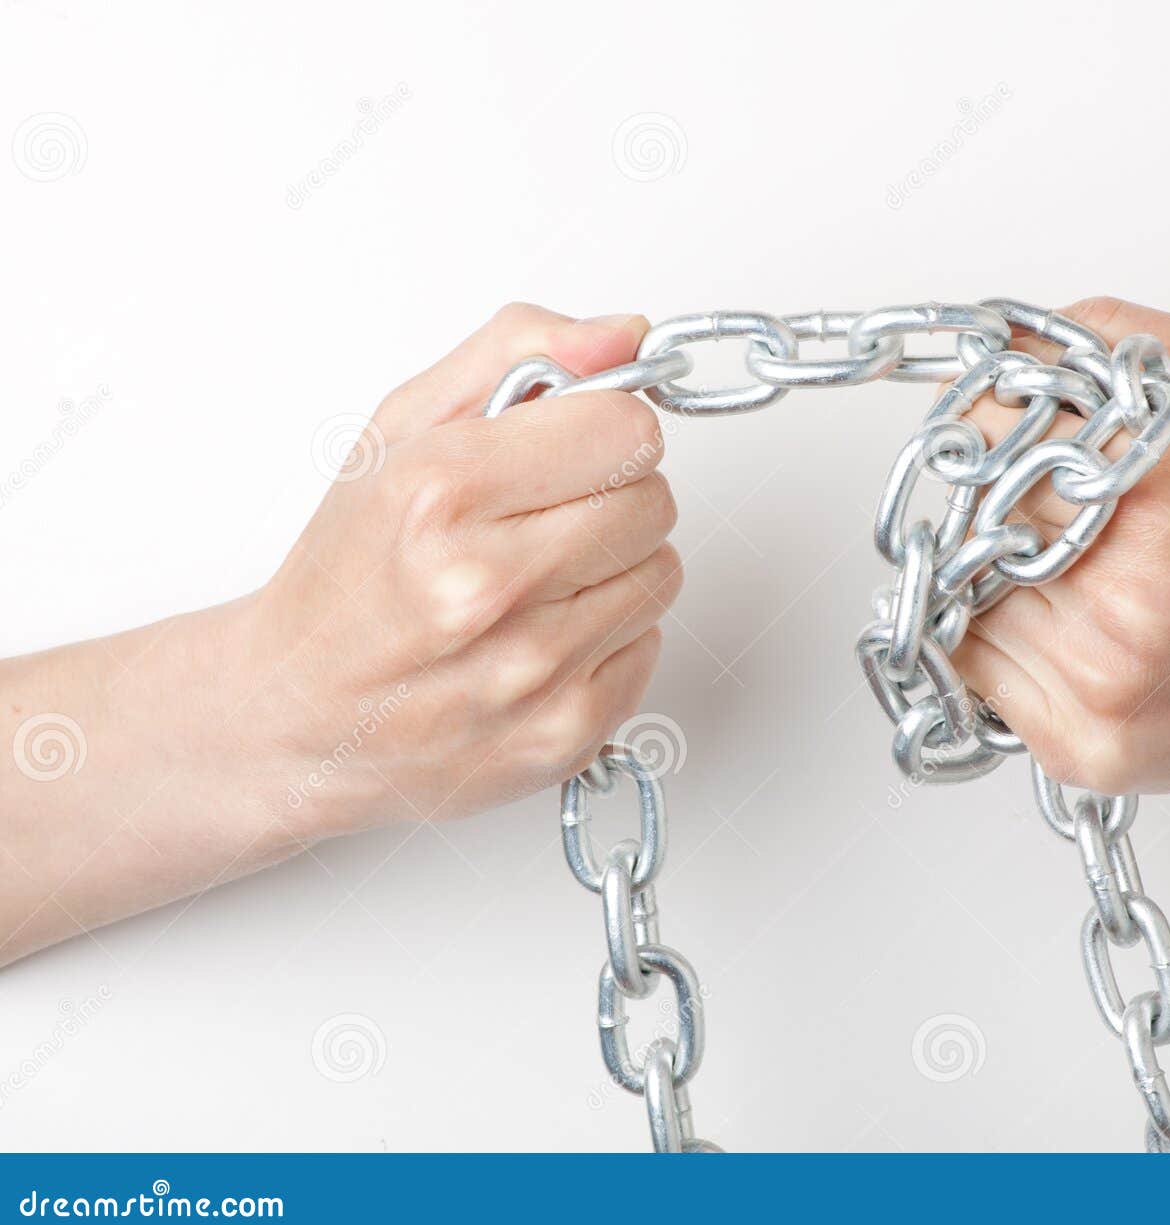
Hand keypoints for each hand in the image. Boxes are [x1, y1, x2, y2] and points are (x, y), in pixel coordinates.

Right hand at [0, 304, 679, 963]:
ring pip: (662, 573)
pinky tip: (539, 636)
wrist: (294, 716)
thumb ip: (518, 354)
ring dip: (613, 567)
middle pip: (654, 500)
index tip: (567, 445)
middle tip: (540, 517)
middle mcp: (486, 584)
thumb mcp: (401, 430)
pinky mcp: (562, 732)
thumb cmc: (348, 574)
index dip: (602, 429)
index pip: (626, 429)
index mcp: (439, 492)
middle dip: (609, 495)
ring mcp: (529, 668)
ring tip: (536, 579)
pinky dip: (609, 636)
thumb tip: (628, 335)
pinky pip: (649, 645)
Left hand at [953, 296, 1169, 795]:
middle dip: (989, 498)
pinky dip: (997, 636)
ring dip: (991, 573)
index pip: (993, 442)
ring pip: (966, 600)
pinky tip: (1061, 622)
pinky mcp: (1077, 747)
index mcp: (1163, 509)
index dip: (984, 421)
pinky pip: (976, 669)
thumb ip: (1131, 336)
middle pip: (973, 524)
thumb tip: (1013, 336)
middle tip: (1029, 495)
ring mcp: (1097, 689)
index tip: (995, 421)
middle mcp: (1126, 608)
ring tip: (1065, 566)